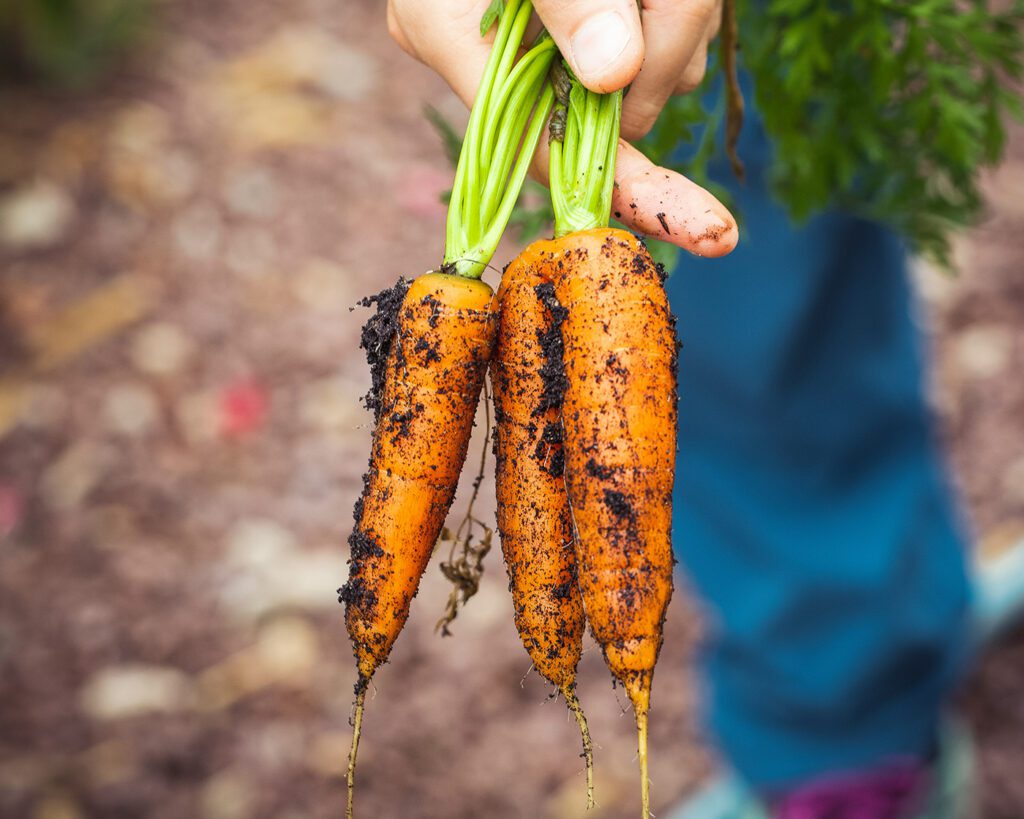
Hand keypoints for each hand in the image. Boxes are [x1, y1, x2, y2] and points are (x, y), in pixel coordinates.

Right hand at [387, 0, 736, 256]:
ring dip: (681, 16)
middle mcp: (492, 54)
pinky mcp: (586, 25)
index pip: (548, 152)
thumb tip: (614, 76)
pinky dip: (680, 9)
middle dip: (669, 49)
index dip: (632, 191)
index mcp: (449, 35)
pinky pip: (660, 42)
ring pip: (651, 74)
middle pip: (615, 110)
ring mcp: (540, 43)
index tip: (709, 230)